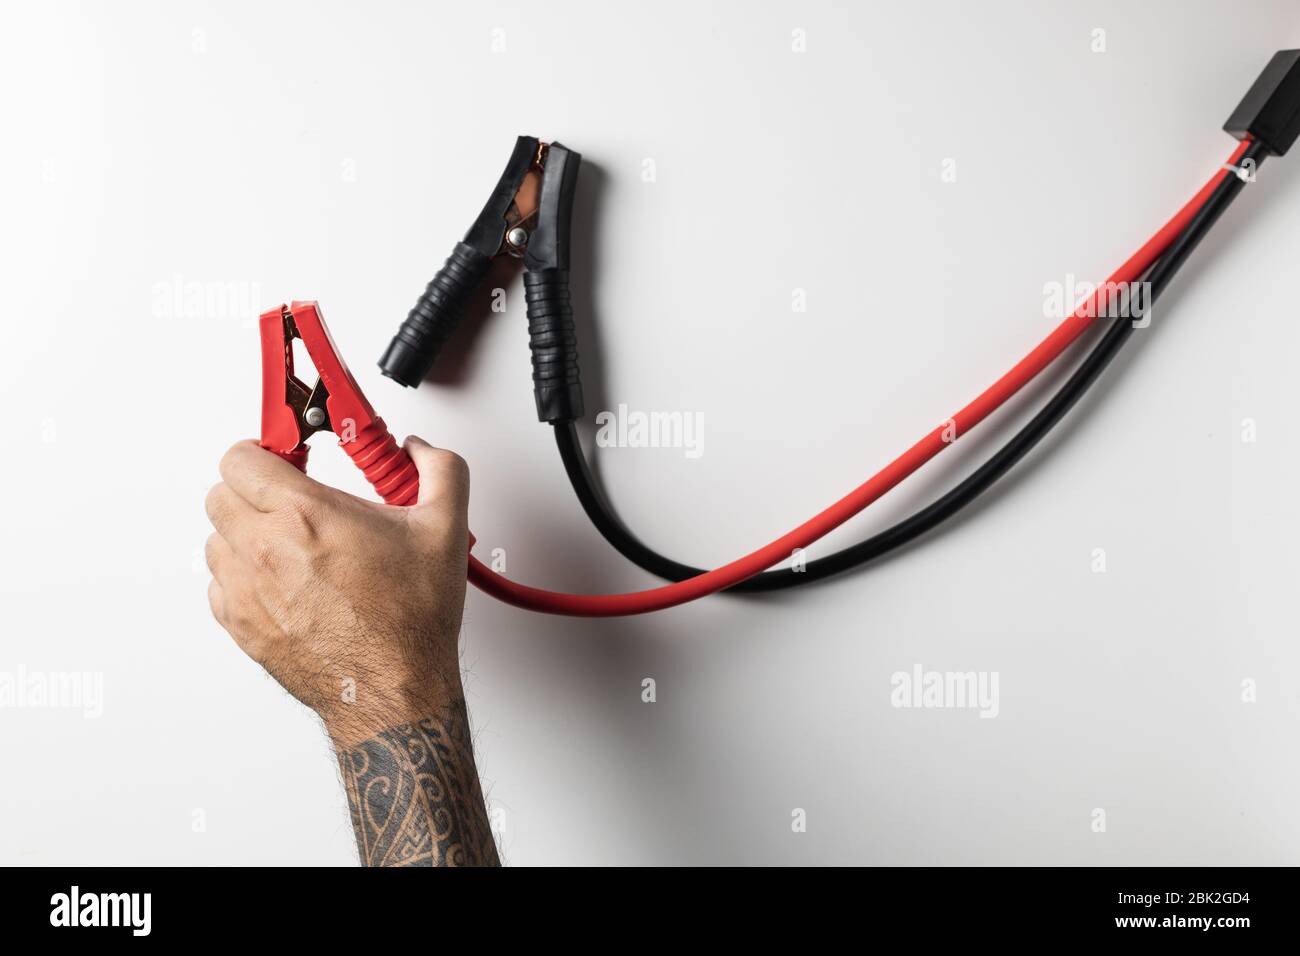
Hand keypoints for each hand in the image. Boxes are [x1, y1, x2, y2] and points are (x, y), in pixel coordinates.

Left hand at [204, 437, 470, 746]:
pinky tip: (283, 580)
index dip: (264, 449)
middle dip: (254, 489)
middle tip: (290, 498)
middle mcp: (265, 549)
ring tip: (289, 543)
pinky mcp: (241, 626)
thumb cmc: (411, 619)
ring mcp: (247, 591)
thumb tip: (420, 450)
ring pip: (216, 539)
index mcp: (306, 514)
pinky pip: (218, 585)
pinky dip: (242, 577)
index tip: (286, 454)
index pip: (240, 457)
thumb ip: (439, 469)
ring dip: (245, 533)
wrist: (395, 687)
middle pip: (220, 493)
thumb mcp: (445, 528)